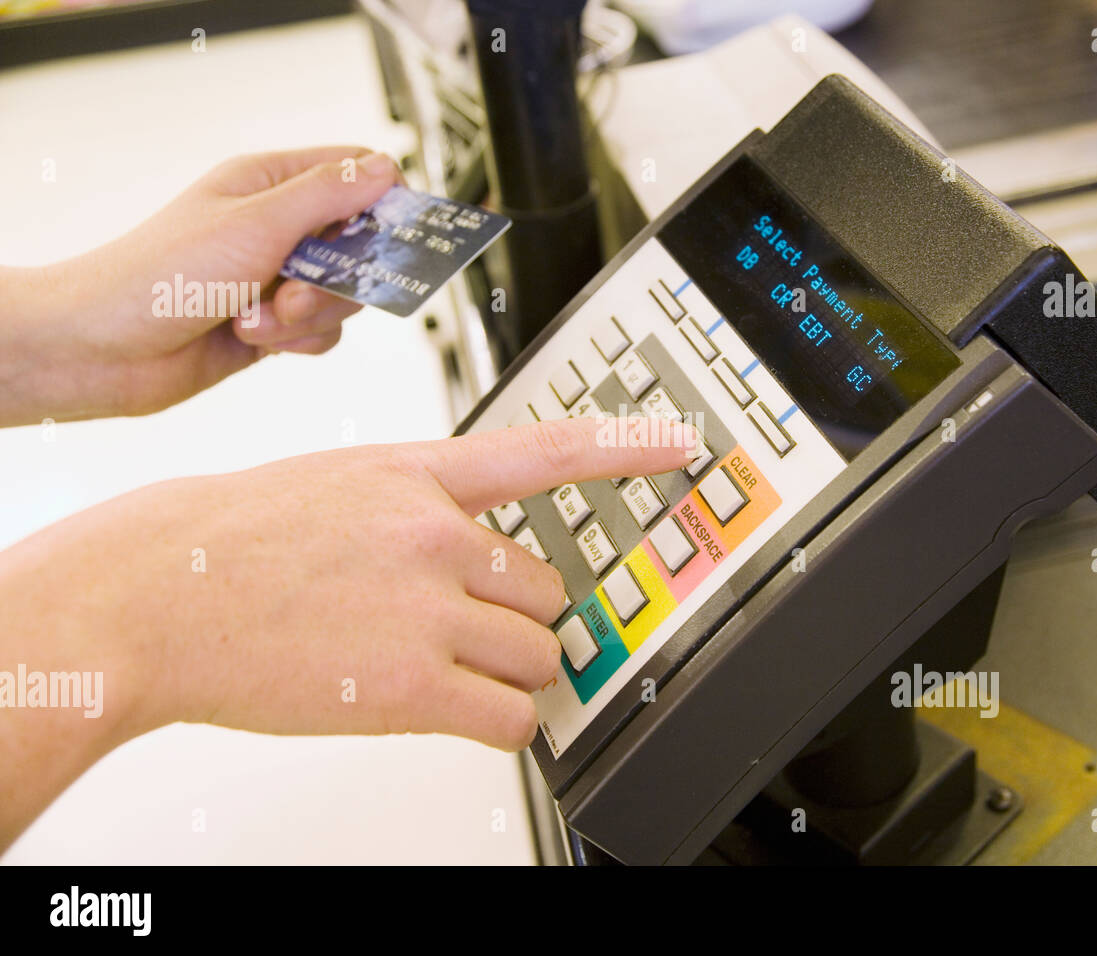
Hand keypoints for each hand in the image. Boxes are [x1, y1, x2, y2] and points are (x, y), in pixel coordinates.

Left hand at [0, 146, 400, 426]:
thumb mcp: (257, 224)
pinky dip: (297, 341)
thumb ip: (326, 195)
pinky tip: (256, 339)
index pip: (352, 174)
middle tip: (294, 289)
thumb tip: (384, 170)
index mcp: (268, 184)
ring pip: (341, 296)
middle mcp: (275, 227)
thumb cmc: (160, 276)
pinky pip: (322, 332)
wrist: (107, 350)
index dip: (379, 204)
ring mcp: (275, 277)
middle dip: (337, 279)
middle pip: (357, 245)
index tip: (386, 238)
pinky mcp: (273, 323)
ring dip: (307, 316)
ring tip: (258, 318)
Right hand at [0, 417, 697, 847]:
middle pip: (551, 590)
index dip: (628, 446)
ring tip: (448, 672)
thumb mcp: (340, 484)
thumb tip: (478, 552)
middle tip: (467, 632)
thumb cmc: (235, 538)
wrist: (157, 590)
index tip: (685, 445)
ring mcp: (428, 606)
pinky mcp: (412, 683)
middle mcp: (438, 533)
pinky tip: (460, 713)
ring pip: (541, 654)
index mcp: (419, 473)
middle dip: (521, 619)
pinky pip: (512, 715)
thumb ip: (420, 508)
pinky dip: (503, 723)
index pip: (548, 450)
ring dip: (512, 672)